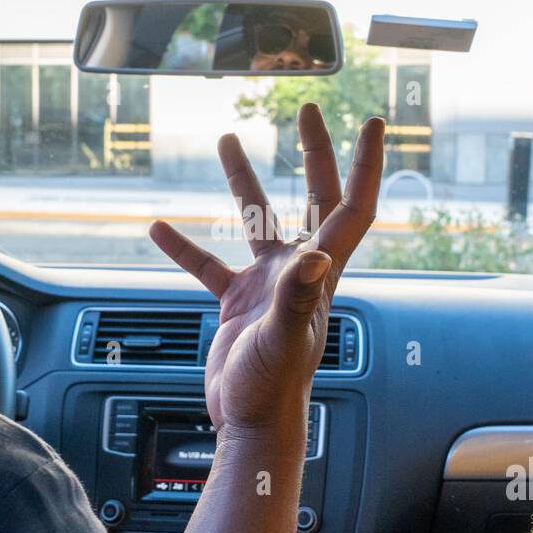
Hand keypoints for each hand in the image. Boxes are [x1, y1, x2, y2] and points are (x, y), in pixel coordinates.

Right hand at [150, 105, 384, 440]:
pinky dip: (186, 246)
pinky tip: (160, 228)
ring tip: (227, 140)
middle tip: (308, 109)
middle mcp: (299, 271)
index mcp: (319, 272)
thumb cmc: (272, 388)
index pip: (353, 207)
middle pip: (316, 199)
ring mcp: (268, 285)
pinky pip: (210, 264)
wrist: (249, 423)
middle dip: (315, 153)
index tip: (372, 122)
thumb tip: (314, 255)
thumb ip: (297, 296)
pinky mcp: (237, 302)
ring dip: (243, 182)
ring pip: (258, 221)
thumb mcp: (284, 338)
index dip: (365, 164)